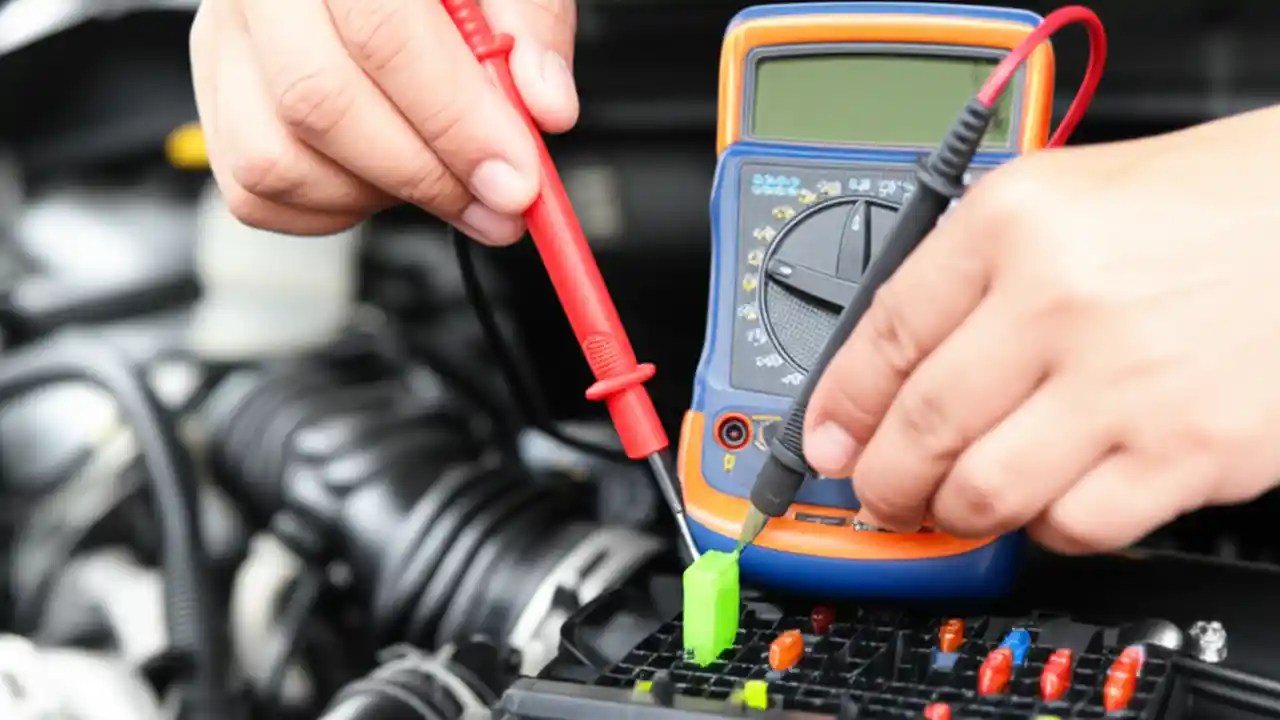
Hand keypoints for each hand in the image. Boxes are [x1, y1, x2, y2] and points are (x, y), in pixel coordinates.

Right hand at [189, 0, 577, 241]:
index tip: (517, 181)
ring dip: (377, 197)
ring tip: (440, 175)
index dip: (455, 122)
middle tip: (498, 203)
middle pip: (318, 104)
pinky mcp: (216, 101)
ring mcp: (224, 44)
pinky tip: (386, 176)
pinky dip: (335, 209)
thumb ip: (531, 29)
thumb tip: (546, 108)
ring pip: (277, 161)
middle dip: (427, 177)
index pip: (383, 35)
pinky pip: (258, 194)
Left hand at [803, 106, 1279, 553]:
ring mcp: (1125, 382)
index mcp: (1014, 224)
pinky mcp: (1187, 451)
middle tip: (878, 491)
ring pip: (983, 492)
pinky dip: (1045, 527)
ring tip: (951, 502)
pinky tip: (1047, 499)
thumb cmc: (1204, 206)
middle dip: (880, 479)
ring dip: (951, 512)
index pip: (885, 334)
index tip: (823, 439)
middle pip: (922, 426)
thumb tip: (887, 364)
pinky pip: (1074, 526)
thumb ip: (969, 274)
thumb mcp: (1061, 197)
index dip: (840, 403)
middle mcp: (1060, 300)